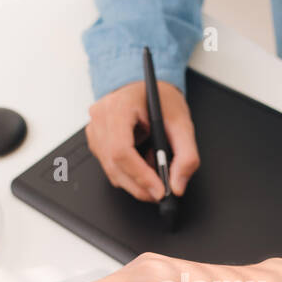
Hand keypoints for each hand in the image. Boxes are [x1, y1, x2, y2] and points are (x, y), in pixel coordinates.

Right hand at [85, 79, 199, 201]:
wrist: (146, 89)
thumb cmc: (160, 100)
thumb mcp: (182, 123)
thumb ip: (186, 155)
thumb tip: (177, 185)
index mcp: (119, 106)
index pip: (121, 149)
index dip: (140, 174)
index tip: (158, 189)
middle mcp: (101, 117)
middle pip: (114, 164)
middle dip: (140, 185)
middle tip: (160, 192)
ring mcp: (94, 129)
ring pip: (111, 170)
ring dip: (135, 180)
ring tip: (154, 167)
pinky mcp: (95, 141)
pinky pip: (110, 168)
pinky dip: (129, 174)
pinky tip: (143, 162)